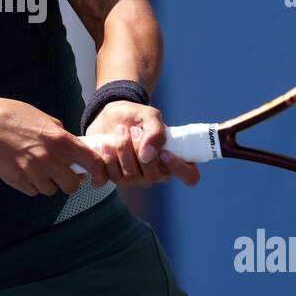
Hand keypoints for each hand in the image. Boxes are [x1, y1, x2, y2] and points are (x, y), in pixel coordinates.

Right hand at [0, 97, 108, 196]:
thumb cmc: (15, 116)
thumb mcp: (45, 119)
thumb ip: (62, 136)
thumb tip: (76, 151)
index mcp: (59, 139)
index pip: (92, 162)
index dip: (100, 173)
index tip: (99, 178)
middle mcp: (47, 158)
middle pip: (71, 186)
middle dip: (70, 182)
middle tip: (65, 173)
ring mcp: (31, 171)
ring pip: (51, 190)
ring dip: (50, 183)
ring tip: (40, 168)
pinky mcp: (16, 180)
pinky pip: (33, 191)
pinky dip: (33, 185)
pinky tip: (26, 171)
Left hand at [86, 100, 200, 188]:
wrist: (112, 116)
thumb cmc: (138, 117)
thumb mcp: (150, 116)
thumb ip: (156, 133)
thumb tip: (148, 156)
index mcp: (174, 159)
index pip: (190, 176)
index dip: (179, 168)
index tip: (164, 153)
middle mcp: (157, 173)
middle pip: (153, 176)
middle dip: (139, 152)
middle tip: (133, 130)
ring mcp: (137, 178)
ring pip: (131, 176)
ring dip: (123, 151)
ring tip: (119, 131)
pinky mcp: (117, 177)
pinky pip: (112, 178)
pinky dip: (108, 160)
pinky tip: (105, 144)